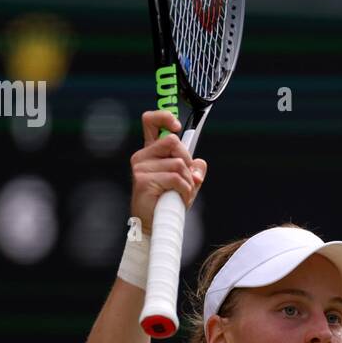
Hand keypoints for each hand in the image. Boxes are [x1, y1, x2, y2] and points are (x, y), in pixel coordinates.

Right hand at [130, 110, 206, 234]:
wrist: (153, 225)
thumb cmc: (166, 203)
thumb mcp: (185, 183)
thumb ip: (193, 170)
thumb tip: (200, 163)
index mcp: (151, 152)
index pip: (150, 122)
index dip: (165, 117)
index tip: (177, 126)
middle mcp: (143, 156)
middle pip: (173, 141)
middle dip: (187, 160)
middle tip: (187, 178)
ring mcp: (141, 167)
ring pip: (178, 163)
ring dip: (188, 180)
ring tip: (182, 193)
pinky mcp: (144, 180)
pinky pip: (176, 178)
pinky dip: (185, 190)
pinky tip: (180, 198)